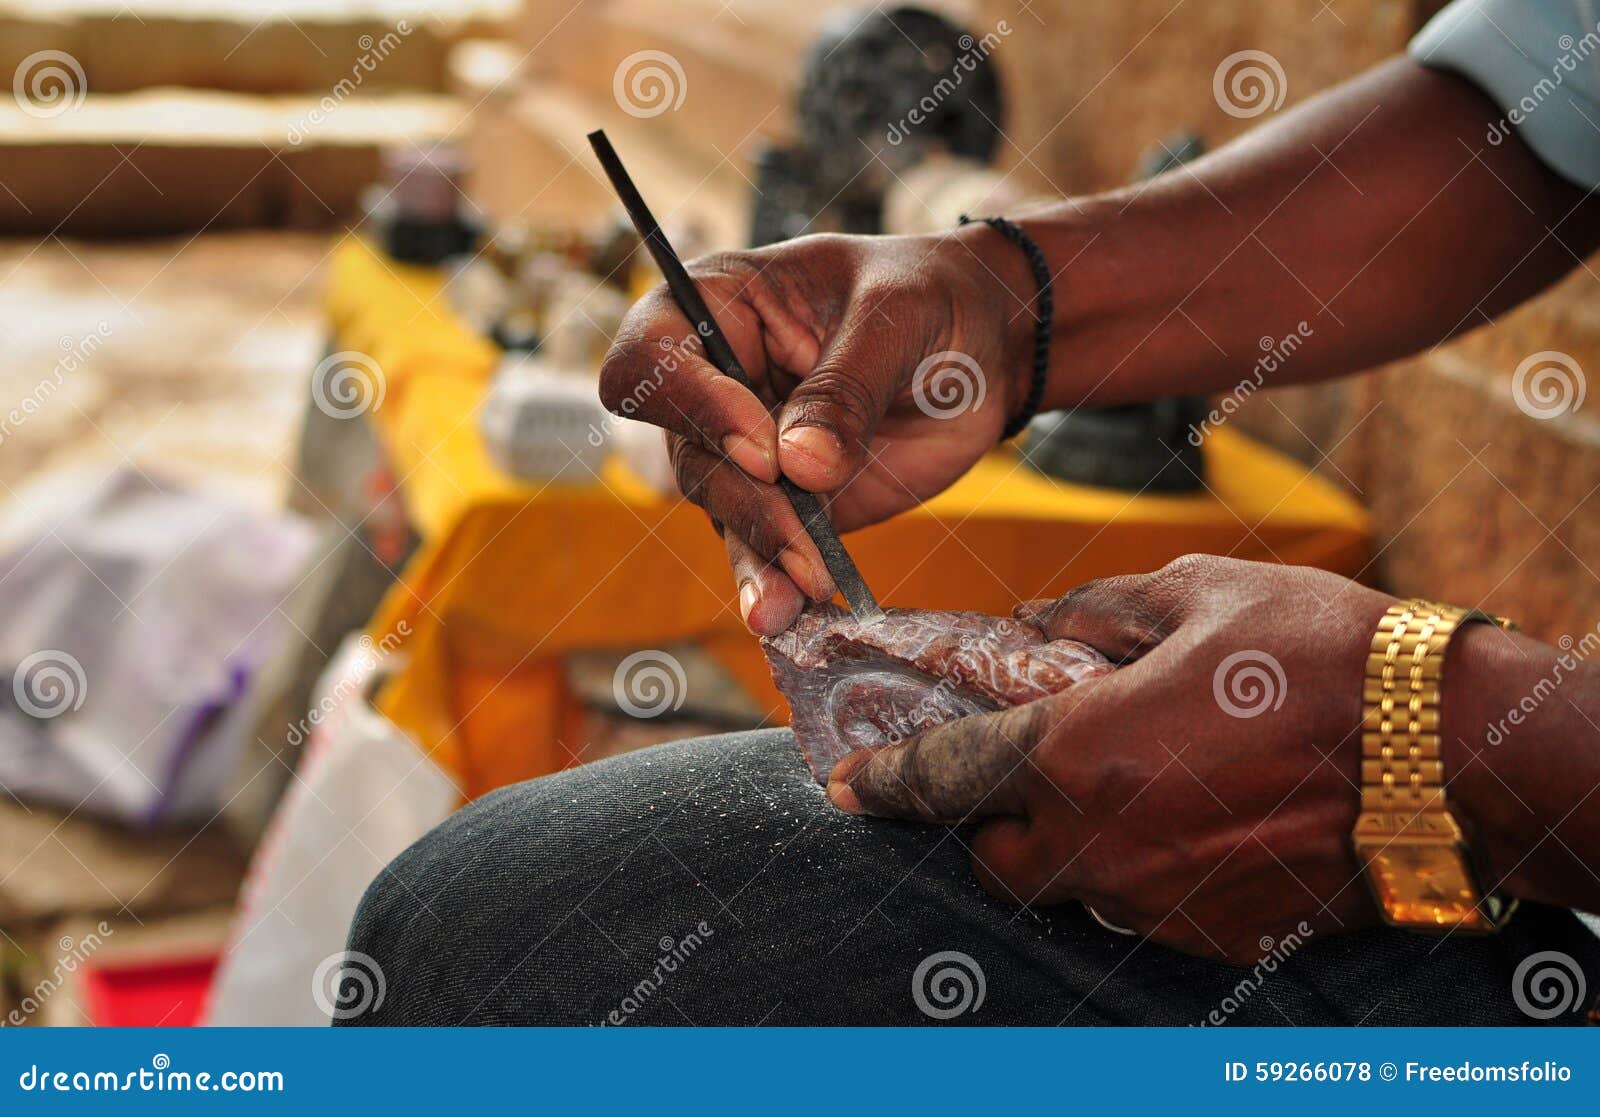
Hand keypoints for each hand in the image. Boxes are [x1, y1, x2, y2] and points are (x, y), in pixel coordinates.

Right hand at [599, 229, 1032, 634]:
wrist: (984, 347)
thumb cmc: (932, 297)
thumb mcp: (897, 317)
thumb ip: (846, 385)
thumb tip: (799, 466)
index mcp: (718, 305)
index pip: (650, 359)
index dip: (692, 406)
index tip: (765, 448)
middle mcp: (713, 379)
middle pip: (686, 449)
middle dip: (745, 499)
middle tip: (806, 537)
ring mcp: (744, 447)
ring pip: (721, 507)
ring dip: (761, 550)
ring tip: (808, 586)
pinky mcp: (783, 502)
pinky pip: (761, 547)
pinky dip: (773, 581)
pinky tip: (787, 614)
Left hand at [825, 554, 1397, 962]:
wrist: (1453, 760)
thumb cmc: (1322, 659)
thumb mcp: (1197, 596)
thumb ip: (1097, 612)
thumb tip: (1044, 626)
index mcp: (1076, 756)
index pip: (945, 777)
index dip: (885, 778)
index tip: (846, 781)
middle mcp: (1101, 844)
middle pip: (995, 857)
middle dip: (984, 824)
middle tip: (1010, 781)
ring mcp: (1158, 901)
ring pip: (1070, 890)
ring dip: (1067, 848)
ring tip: (1117, 792)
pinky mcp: (1215, 936)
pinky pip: (1142, 909)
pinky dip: (1137, 870)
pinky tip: (1184, 822)